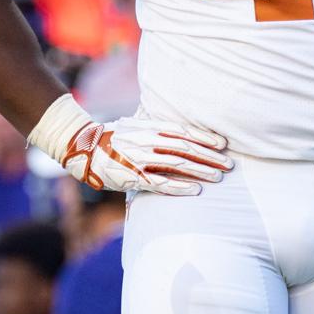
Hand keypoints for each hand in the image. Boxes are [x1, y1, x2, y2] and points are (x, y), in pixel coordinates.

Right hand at [62, 116, 232, 195]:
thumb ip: (159, 126)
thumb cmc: (116, 135)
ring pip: (178, 165)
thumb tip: (184, 127)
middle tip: (228, 164)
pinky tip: (195, 190)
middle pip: (187, 148)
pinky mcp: (134, 177)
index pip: (185, 131)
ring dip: (200, 171)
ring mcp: (141, 159)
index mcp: (152, 127)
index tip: (223, 144)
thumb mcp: (138, 123)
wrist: (85, 148)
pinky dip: (179, 187)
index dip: (206, 138)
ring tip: (218, 177)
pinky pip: (161, 183)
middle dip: (210, 157)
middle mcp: (149, 141)